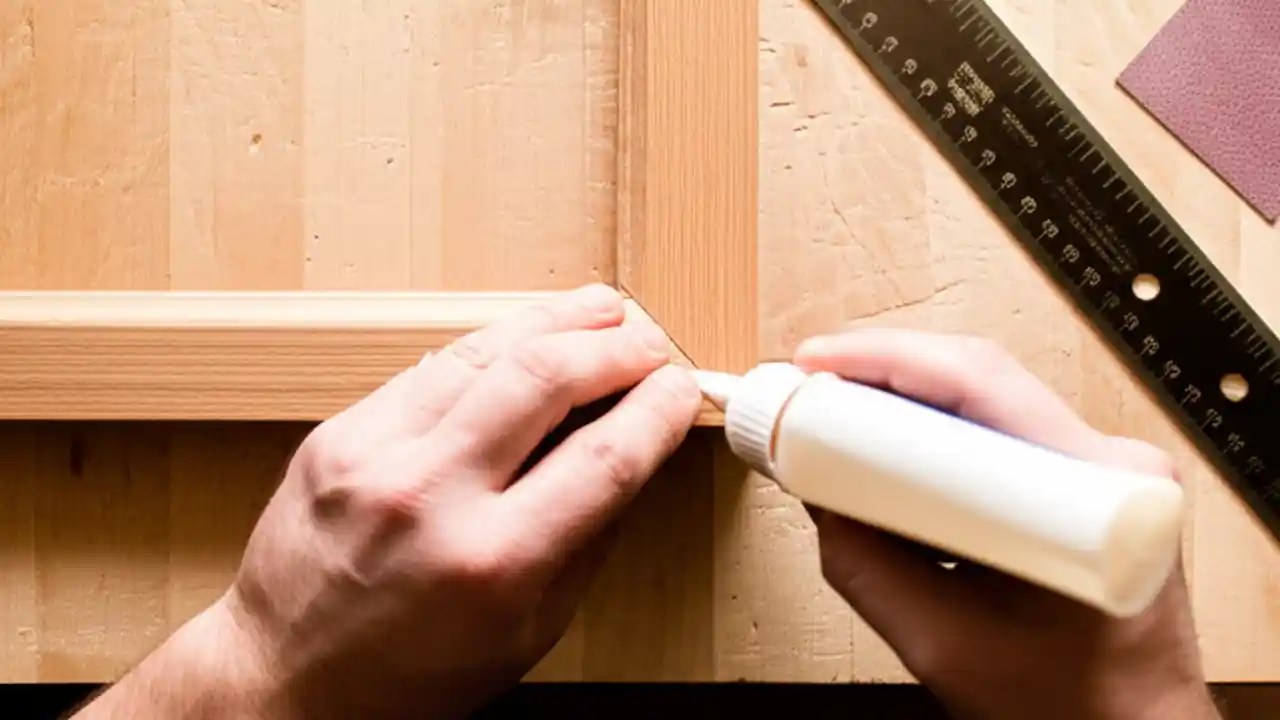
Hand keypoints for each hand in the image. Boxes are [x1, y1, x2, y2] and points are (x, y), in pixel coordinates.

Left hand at [78, 284, 701, 719]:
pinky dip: (492, 345)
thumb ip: (588, 537)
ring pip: (485, 352)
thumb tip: (633, 453)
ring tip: (603, 310)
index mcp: (491, 564)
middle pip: (547, 379)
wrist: (284, 680)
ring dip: (557, 322)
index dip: (659, 411)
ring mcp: (374, 456)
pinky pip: (432, 368)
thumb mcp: (530, 631)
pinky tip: (527, 334)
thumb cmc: (410, 676)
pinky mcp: (339, 434)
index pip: (604, 456)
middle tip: (652, 342)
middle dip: (616, 346)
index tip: (684, 390)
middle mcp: (429, 497)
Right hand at [794, 330, 1219, 719]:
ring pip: (984, 397)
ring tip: (830, 416)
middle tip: (805, 392)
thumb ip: (865, 569)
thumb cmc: (1072, 707)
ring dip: (901, 399)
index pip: (979, 382)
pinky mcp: (1086, 479)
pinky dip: (930, 431)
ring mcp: (1104, 466)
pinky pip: (996, 430)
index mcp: (1095, 491)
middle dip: (879, 375)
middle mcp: (1111, 461)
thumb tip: (815, 493)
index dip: (886, 360)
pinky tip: (881, 444)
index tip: (816, 368)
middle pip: (977, 376)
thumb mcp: (944, 646)